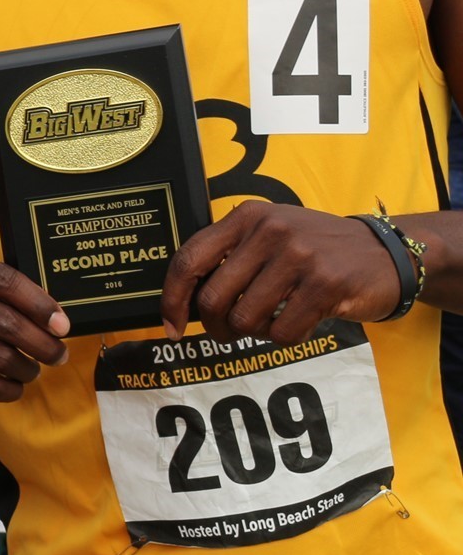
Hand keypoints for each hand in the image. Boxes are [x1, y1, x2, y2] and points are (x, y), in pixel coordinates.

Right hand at [0, 248, 69, 402]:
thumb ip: (17, 294)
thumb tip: (58, 323)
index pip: (6, 281)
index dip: (40, 305)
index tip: (62, 326)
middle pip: (5, 322)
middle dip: (43, 345)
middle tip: (58, 355)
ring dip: (27, 369)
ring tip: (33, 369)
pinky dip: (9, 389)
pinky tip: (14, 384)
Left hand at [160, 200, 401, 343]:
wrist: (384, 252)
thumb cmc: (315, 249)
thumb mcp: (270, 233)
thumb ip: (230, 254)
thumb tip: (184, 301)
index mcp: (246, 217)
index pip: (189, 260)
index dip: (172, 299)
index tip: (171, 327)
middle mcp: (269, 231)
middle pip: (213, 299)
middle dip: (215, 327)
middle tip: (229, 332)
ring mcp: (298, 257)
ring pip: (246, 320)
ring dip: (253, 333)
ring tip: (271, 321)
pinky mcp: (325, 285)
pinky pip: (282, 332)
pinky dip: (284, 337)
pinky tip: (299, 322)